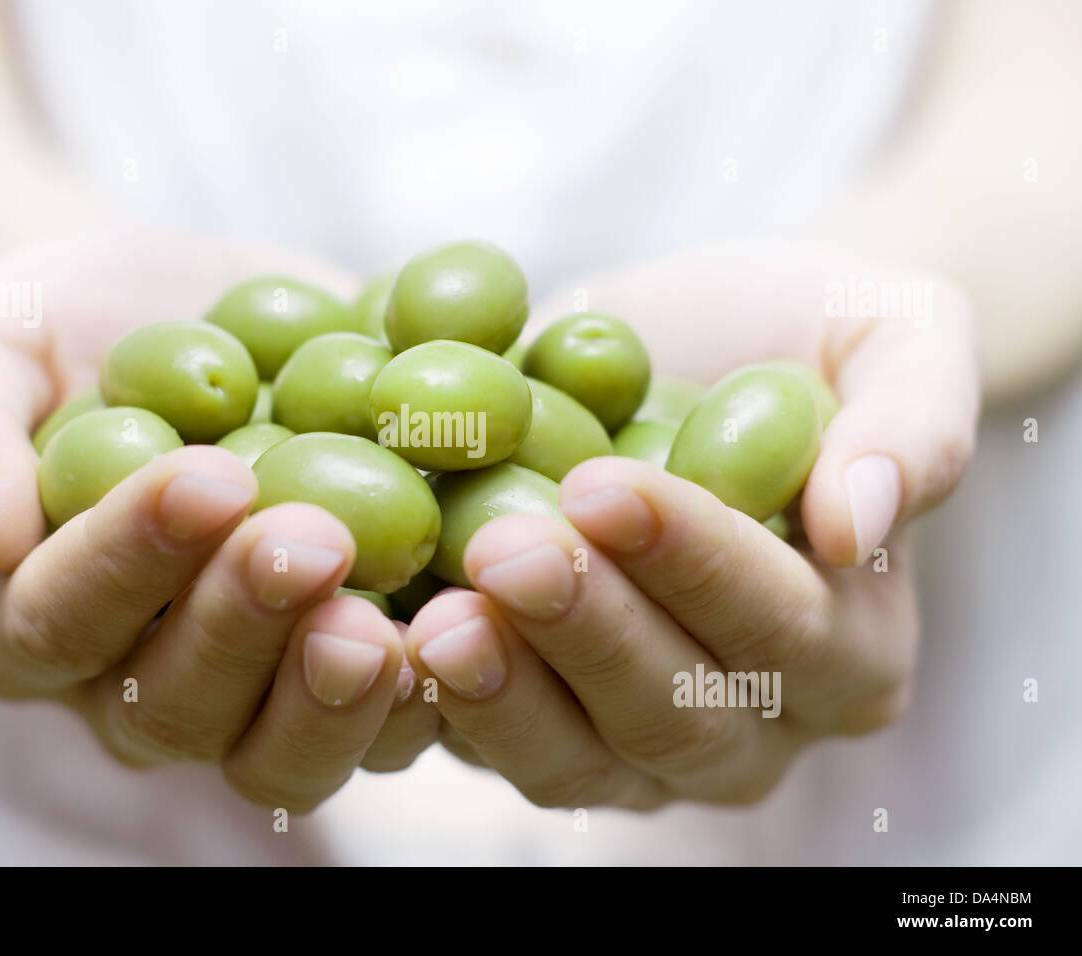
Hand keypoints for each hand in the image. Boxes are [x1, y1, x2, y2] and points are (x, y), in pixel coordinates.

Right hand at [0, 227, 438, 809]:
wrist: (197, 318)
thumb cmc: (72, 326)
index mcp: (33, 619)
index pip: (60, 618)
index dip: (130, 559)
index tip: (207, 476)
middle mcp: (134, 687)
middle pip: (176, 704)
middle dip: (246, 625)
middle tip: (316, 541)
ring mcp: (253, 696)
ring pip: (282, 751)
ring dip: (339, 696)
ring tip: (392, 619)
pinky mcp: (351, 676)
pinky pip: (391, 723)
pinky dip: (436, 687)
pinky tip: (475, 622)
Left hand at [402, 240, 979, 808]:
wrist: (679, 342)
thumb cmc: (797, 332)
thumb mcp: (895, 331)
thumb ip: (916, 420)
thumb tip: (857, 520)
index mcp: (848, 648)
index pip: (781, 625)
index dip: (695, 563)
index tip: (605, 485)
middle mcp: (748, 724)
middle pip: (672, 713)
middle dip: (584, 633)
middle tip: (502, 547)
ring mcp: (629, 742)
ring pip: (572, 760)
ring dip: (499, 694)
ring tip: (434, 618)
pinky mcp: (528, 723)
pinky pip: (480, 745)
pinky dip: (428, 705)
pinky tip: (376, 640)